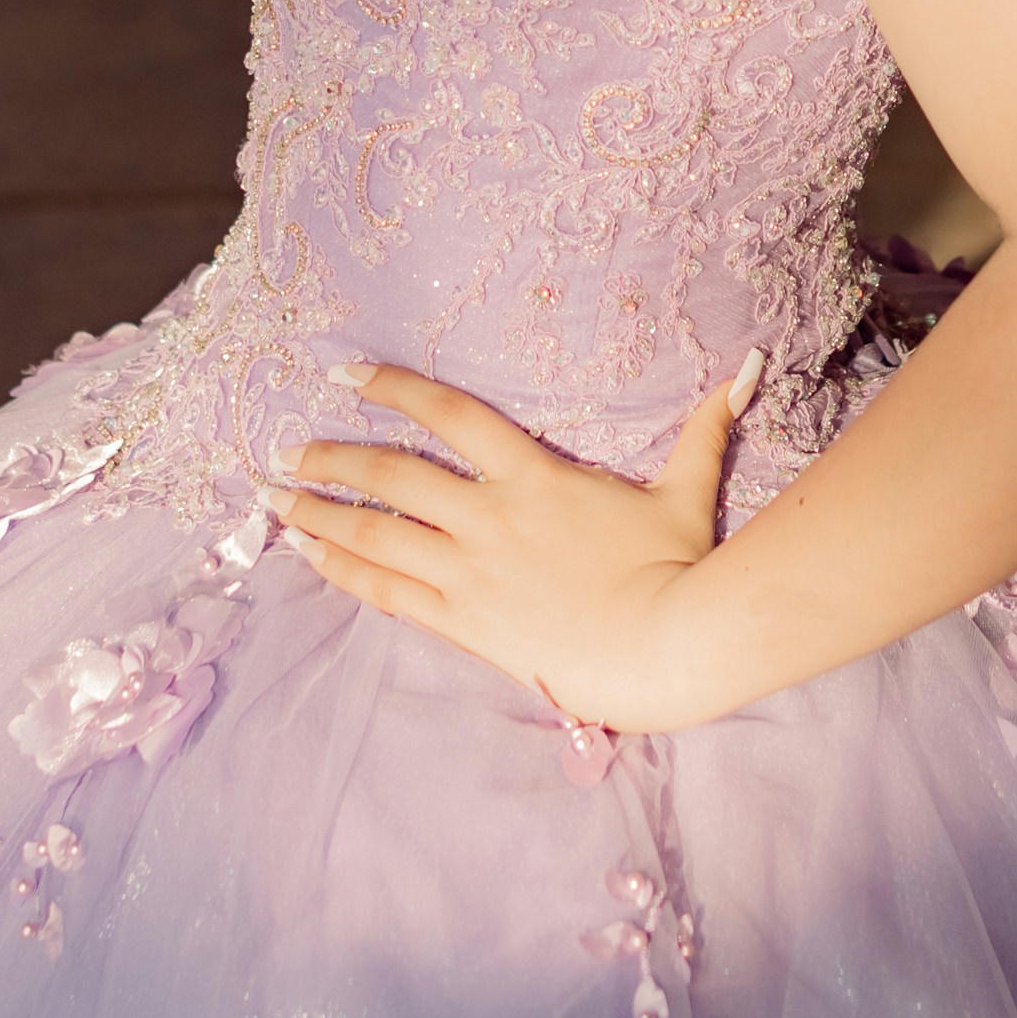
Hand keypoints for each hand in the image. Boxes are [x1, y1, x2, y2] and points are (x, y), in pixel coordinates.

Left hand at [270, 353, 762, 733]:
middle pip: (390, 475)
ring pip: (375, 535)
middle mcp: (489, 518)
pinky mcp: (465, 626)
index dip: (392, 388)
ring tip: (270, 501)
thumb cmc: (677, 569)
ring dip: (316, 515)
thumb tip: (746, 367)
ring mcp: (471, 574)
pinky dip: (343, 573)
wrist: (666, 650)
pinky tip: (308, 558)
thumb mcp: (687, 489)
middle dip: (329, 458)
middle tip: (282, 449)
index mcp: (534, 476)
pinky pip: (388, 593)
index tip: (345, 372)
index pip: (447, 415)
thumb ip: (704, 427)